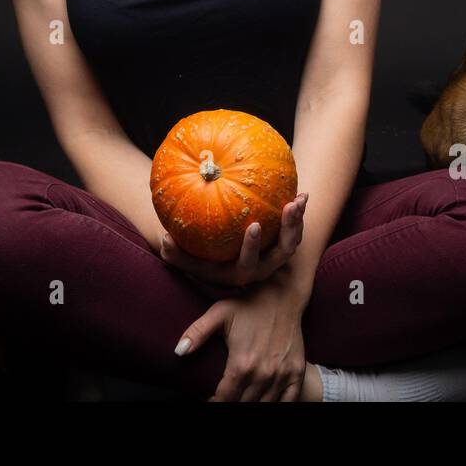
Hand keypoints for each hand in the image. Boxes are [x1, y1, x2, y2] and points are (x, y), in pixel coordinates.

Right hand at [160, 192, 307, 288]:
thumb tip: (165, 239)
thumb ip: (175, 253)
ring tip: (300, 198)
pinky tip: (300, 193)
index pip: (250, 263)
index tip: (254, 225)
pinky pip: (293, 229)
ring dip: (298, 221)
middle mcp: (262, 268)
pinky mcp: (280, 245)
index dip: (253, 247)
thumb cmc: (201, 258)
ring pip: (292, 241)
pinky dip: (297, 213)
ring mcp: (273, 257)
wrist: (221, 262)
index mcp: (241, 272)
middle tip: (290, 207)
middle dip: (290, 231)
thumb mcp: (186, 259)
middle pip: (282, 253)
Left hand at [175, 278, 308, 400]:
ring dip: (251, 404)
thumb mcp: (219, 313)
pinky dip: (276, 405)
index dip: (215, 403)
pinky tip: (264, 400)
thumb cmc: (248, 304)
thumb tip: (178, 351)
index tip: (209, 399)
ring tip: (240, 398)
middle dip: (231, 403)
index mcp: (242, 365)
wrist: (282, 295)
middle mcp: (264, 374)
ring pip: (265, 406)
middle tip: (224, 397)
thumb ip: (197, 333)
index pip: (225, 399)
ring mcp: (282, 375)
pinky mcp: (296, 372)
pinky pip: (289, 400)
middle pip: (244, 405)